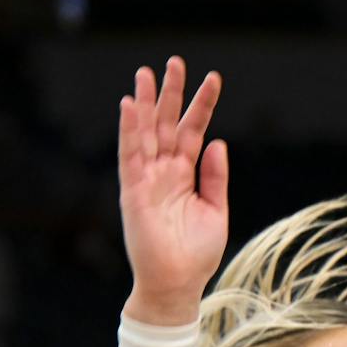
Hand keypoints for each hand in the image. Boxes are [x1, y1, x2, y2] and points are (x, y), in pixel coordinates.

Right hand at [118, 56, 227, 320]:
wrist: (178, 284)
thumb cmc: (196, 253)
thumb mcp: (216, 211)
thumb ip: (215, 178)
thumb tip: (218, 143)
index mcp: (185, 174)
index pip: (193, 131)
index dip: (202, 106)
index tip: (213, 79)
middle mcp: (164, 171)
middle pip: (167, 124)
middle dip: (171, 93)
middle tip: (175, 62)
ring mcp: (147, 178)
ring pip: (145, 132)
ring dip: (145, 103)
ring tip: (146, 73)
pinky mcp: (133, 190)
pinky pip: (129, 155)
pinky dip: (129, 130)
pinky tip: (129, 106)